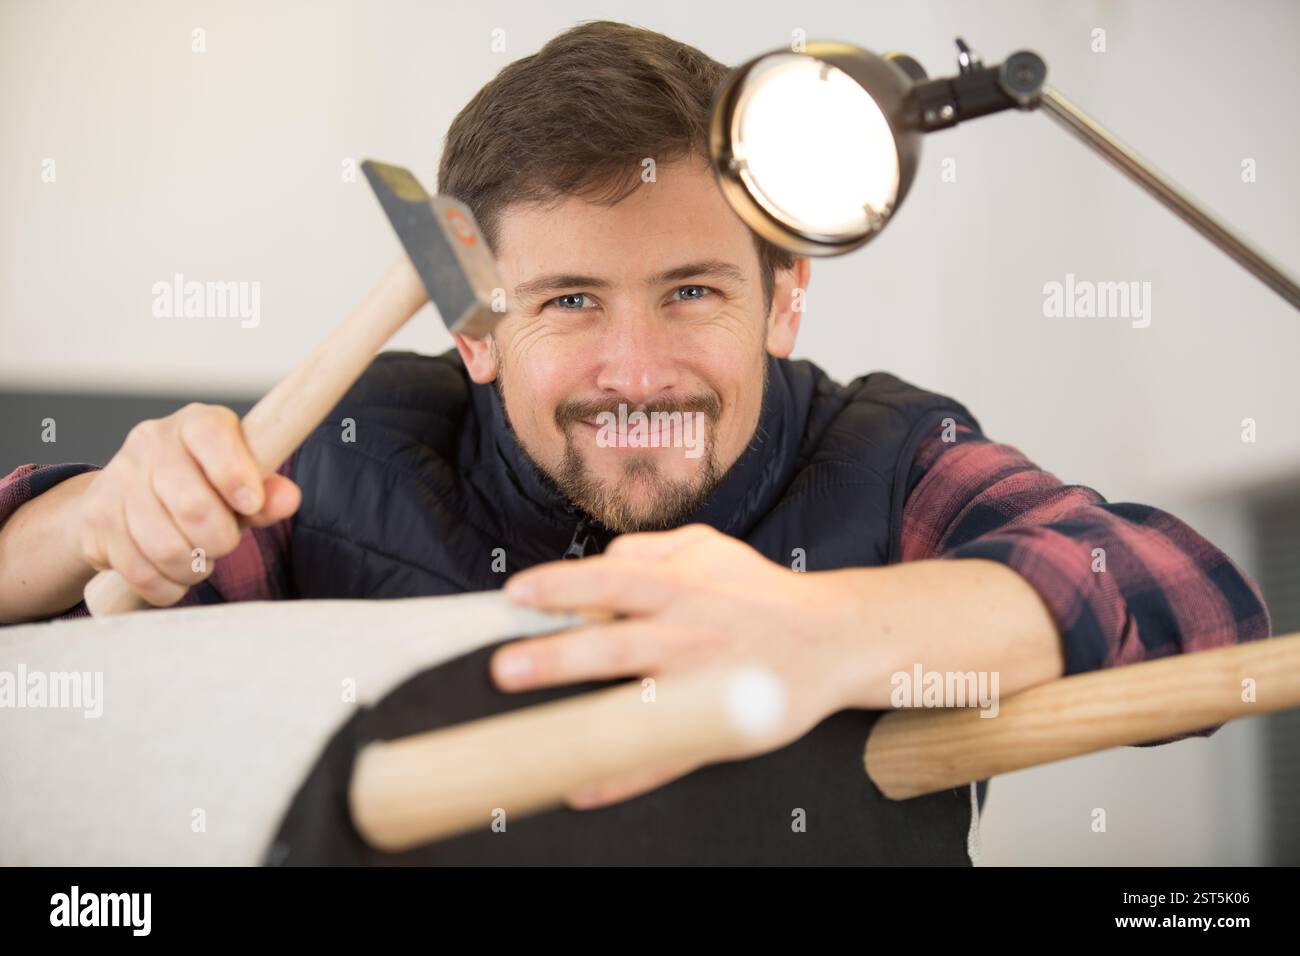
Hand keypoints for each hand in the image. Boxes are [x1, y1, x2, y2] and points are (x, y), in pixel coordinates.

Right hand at [66, 403, 299, 605]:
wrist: (128, 499)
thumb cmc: (202, 488)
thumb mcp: (241, 485)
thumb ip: (267, 494)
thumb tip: (288, 498)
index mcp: (195, 423)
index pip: (212, 436)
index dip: (236, 474)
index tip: (251, 504)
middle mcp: (151, 442)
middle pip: (193, 506)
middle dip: (220, 540)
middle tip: (224, 544)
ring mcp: (117, 479)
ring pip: (166, 547)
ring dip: (194, 568)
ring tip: (200, 560)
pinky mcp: (95, 520)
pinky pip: (139, 571)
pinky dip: (167, 586)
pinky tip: (174, 574)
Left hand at [495, 524, 864, 808]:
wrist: (834, 637)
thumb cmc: (759, 592)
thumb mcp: (709, 548)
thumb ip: (651, 551)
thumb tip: (601, 558)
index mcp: (682, 589)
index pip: (611, 582)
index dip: (562, 587)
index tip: (517, 595)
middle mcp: (688, 636)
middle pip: (615, 645)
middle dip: (558, 656)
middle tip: (505, 668)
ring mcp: (702, 688)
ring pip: (637, 704)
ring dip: (583, 719)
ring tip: (531, 736)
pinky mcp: (718, 730)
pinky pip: (665, 759)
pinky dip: (622, 778)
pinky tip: (580, 788)